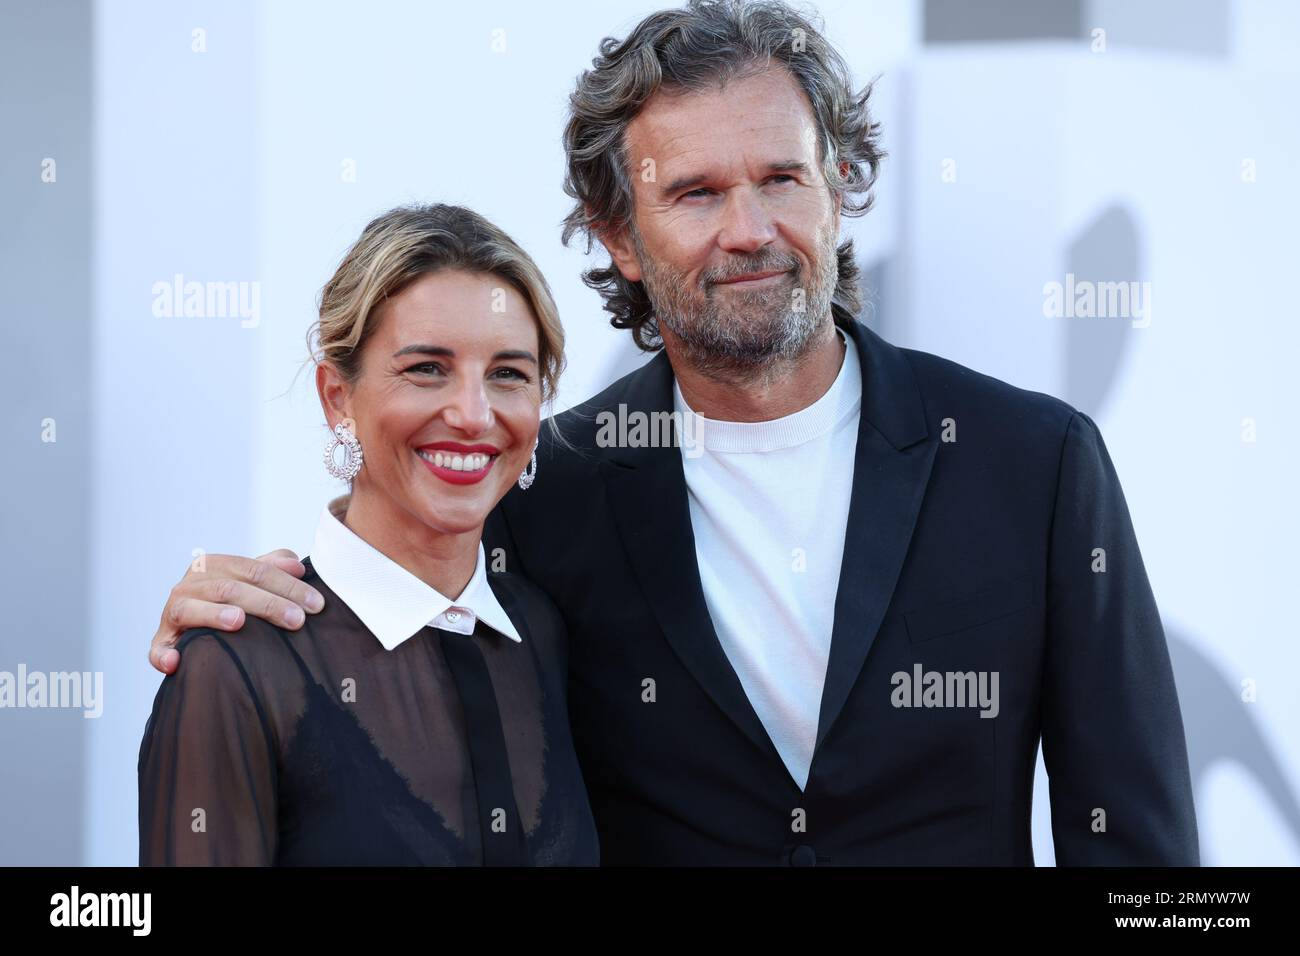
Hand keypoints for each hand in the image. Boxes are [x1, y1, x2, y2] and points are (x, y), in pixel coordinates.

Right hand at [149, 549, 324, 673]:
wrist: (193, 628)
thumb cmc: (230, 600)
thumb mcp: (250, 580)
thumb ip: (272, 567)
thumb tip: (296, 565)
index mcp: (213, 566)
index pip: (255, 570)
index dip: (287, 585)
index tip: (316, 603)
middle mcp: (190, 585)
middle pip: (231, 589)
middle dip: (268, 604)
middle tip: (297, 620)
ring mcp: (171, 613)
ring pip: (196, 609)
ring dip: (216, 615)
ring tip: (239, 621)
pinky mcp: (161, 642)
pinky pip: (158, 650)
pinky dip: (163, 655)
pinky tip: (175, 663)